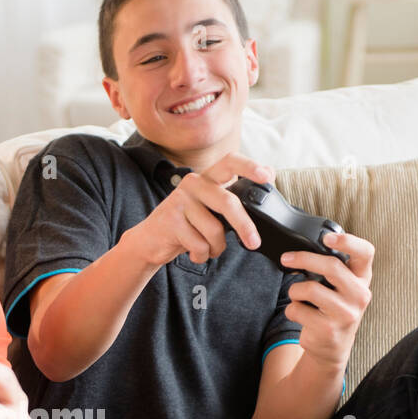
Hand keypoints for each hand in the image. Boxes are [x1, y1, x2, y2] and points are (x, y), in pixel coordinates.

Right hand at [124, 153, 274, 267]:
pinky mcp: (170, 220)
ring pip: (214, 230)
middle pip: (228, 203)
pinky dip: (201, 255)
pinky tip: (191, 252)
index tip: (267, 176)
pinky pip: (199, 245)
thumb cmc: (186, 225)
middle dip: (244, 226)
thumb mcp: (209, 209)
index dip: (250, 168)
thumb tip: (267, 190)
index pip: (230, 162)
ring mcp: (180, 201)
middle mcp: (193, 183)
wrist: (150, 241)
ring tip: (207, 248)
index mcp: (207, 178)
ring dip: (216, 248)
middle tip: (254, 243)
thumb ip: (232, 201)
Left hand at [280, 233, 373, 370]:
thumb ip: (332, 269)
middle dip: (303, 259)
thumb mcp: (342, 287)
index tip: (327, 238)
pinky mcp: (327, 329)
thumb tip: (301, 253)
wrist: (333, 346)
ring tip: (298, 297)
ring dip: (294, 291)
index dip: (347, 241)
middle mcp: (359, 295)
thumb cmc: (334, 309)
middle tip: (286, 259)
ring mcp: (345, 313)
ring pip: (309, 289)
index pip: (365, 253)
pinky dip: (291, 309)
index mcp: (363, 279)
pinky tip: (300, 315)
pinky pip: (297, 309)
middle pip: (331, 266)